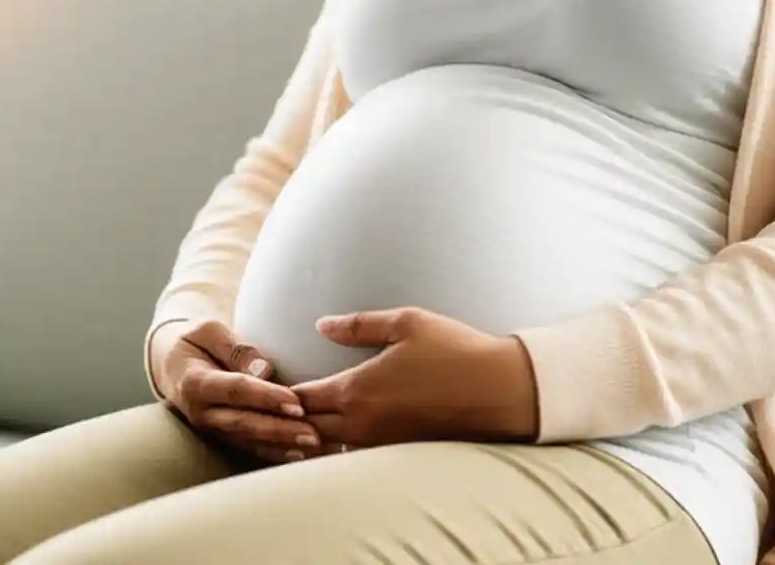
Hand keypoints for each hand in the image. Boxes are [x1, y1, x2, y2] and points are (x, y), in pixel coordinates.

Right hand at [149, 319, 331, 462]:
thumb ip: (235, 348)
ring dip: (284, 446)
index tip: (295, 401)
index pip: (235, 391)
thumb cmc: (196, 342)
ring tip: (317, 447)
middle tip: (314, 433)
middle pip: (245, 423)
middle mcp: (202, 413)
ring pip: (251, 442)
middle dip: (280, 430)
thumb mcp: (207, 331)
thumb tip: (264, 369)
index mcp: (196, 383)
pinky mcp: (224, 439)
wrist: (174, 366)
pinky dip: (278, 454)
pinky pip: (252, 449)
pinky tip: (304, 456)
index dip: (266, 397)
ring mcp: (213, 430)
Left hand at [291, 308, 538, 447]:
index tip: (274, 382)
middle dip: (292, 417)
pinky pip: (354, 452)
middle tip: (279, 405)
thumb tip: (322, 325)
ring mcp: (380, 441)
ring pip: (329, 446)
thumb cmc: (455, 351)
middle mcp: (362, 422)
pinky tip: (339, 431)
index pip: (302, 397)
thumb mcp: (406, 323)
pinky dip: (338, 444)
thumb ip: (359, 325)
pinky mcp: (397, 451)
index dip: (284, 392)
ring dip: (313, 433)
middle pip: (308, 428)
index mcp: (357, 389)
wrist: (500, 390)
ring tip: (302, 419)